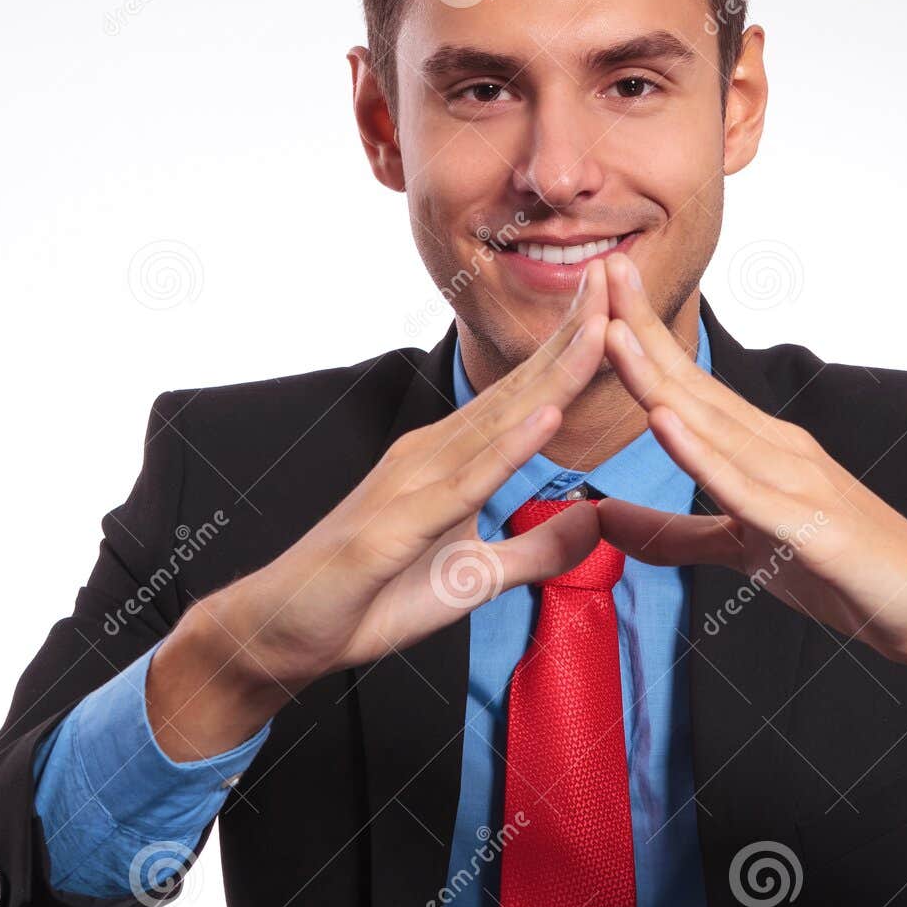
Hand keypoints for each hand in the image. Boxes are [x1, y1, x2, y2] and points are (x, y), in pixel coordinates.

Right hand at [148, 268, 611, 759]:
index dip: (574, 351)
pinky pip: (464, 483)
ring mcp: (413, 482)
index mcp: (454, 460)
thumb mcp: (476, 578)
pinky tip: (547, 419)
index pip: (527, 396)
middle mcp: (434, 453)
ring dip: (554, 373)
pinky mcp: (397, 524)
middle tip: (620, 273)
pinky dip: (509, 450)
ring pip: (499, 420)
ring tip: (604, 326)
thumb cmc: (371, 598)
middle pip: (519, 387)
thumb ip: (535, 550)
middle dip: (573, 332)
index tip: (621, 306)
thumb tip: (592, 521)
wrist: (286, 633)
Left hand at [594, 253, 906, 752]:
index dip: (640, 339)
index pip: (686, 386)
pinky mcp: (808, 526)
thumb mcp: (743, 551)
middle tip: (603, 266)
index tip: (598, 290)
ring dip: (658, 376)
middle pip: (693, 385)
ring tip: (612, 329)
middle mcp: (776, 449)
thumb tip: (602, 519)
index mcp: (759, 449)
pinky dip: (701, 454)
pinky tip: (664, 422)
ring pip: (712, 424)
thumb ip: (674, 534)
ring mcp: (795, 482)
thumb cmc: (847, 572)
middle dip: (643, 328)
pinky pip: (742, 487)